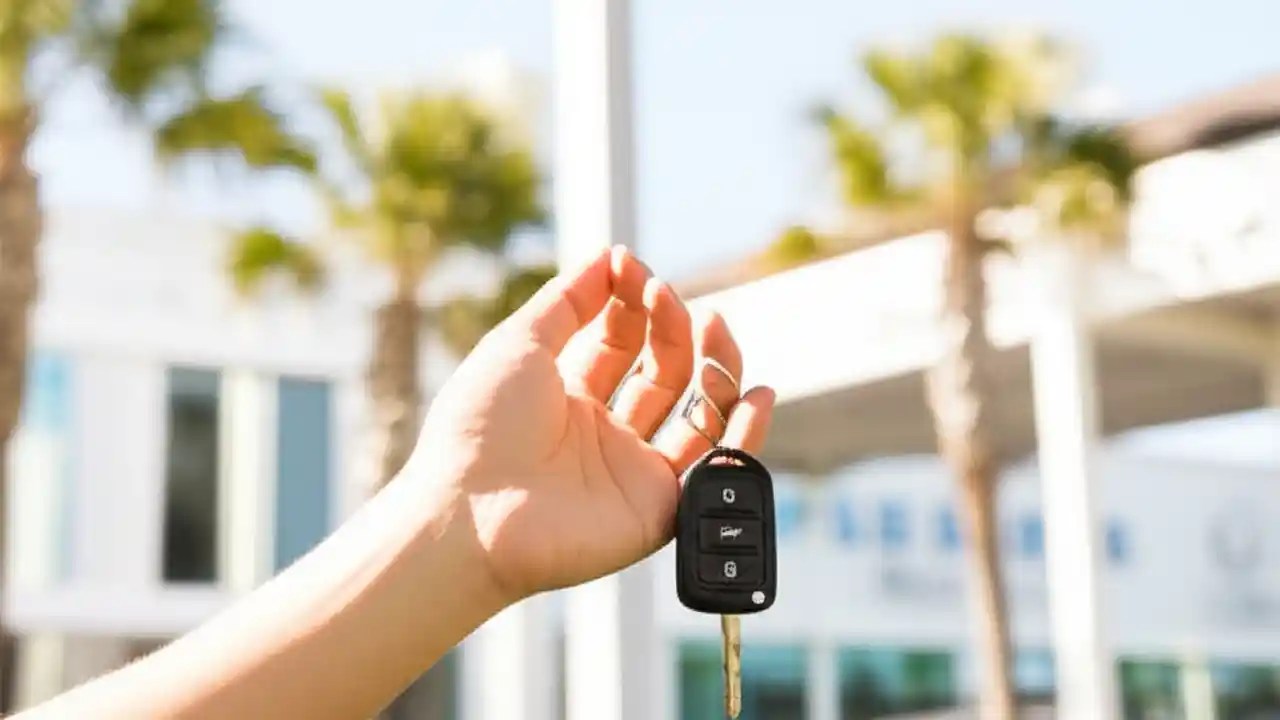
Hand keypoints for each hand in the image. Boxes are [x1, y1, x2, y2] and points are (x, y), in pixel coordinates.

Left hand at [412, 247, 774, 599]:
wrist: (469, 512)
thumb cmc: (480, 428)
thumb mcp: (519, 344)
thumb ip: (566, 300)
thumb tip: (607, 255)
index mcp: (567, 397)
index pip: (620, 340)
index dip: (631, 300)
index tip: (630, 265)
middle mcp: (605, 434)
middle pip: (663, 369)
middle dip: (671, 323)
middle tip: (662, 293)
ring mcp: (633, 471)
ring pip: (697, 413)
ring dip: (714, 365)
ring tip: (713, 324)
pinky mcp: (658, 510)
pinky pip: (714, 469)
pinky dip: (745, 434)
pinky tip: (758, 393)